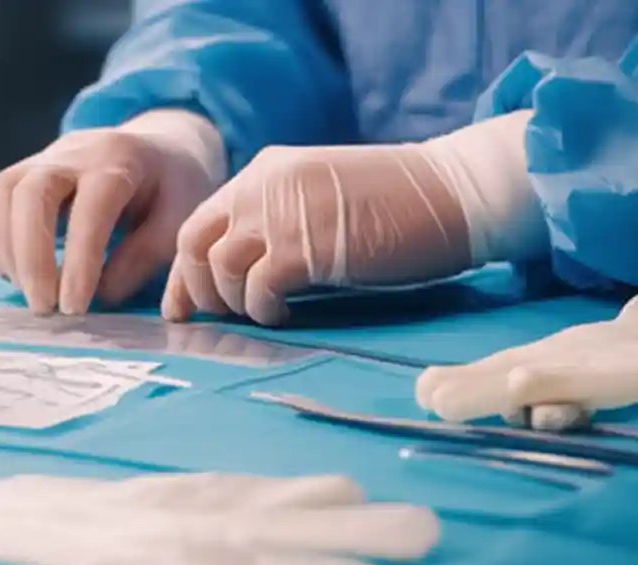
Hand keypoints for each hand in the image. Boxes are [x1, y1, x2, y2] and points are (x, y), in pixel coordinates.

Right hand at [0, 110, 224, 314]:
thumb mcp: (177, 221)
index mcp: (119, 159)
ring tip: (33, 297)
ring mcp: (41, 158)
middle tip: (44, 309)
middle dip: (31, 257)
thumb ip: (143, 257)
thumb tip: (100, 296)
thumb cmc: (173, 189)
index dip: (79, 261)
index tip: (75, 308)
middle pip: (31, 193)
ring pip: (2, 194)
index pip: (90, 208)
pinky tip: (15, 275)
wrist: (159, 147)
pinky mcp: (22, 175)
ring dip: (8, 252)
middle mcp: (73, 152)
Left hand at [162, 142, 472, 325]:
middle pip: (195, 243)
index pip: (200, 223)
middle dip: (198, 289)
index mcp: (266, 172)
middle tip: (220, 319)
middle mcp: (263, 186)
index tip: (183, 308)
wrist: (453, 192)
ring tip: (266, 314)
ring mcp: (282, 214)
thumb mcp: (322, 201)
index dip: (185, 271)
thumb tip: (245, 273)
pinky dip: (264, 309)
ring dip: (235, 302)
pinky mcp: (306, 247)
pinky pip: (258, 289)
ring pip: (221, 268)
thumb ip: (280, 222)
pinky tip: (287, 314)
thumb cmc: (399, 205)